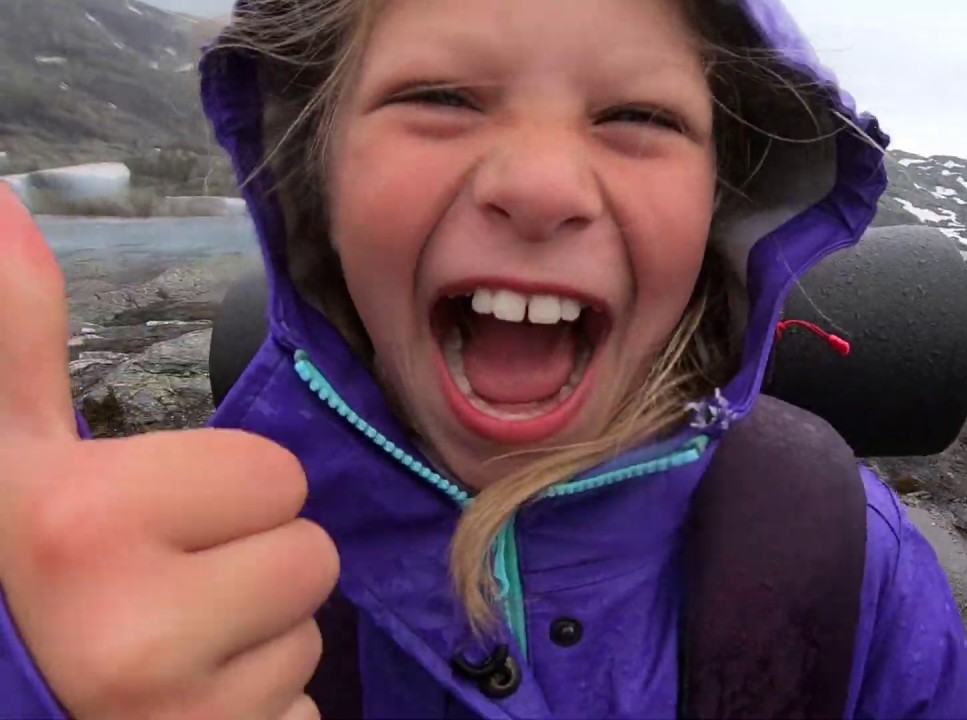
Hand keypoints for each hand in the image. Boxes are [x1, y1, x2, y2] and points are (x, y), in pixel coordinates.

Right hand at [0, 186, 338, 719]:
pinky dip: (257, 712)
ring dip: (253, 641)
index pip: (273, 476)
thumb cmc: (4, 583)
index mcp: (85, 523)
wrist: (1, 704)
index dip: (222, 494)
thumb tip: (6, 203)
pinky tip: (185, 711)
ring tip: (164, 654)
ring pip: (309, 639)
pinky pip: (301, 717)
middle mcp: (139, 629)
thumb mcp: (6, 460)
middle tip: (162, 593)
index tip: (147, 523)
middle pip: (308, 557)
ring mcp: (187, 719)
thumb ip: (17, 339)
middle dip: (250, 567)